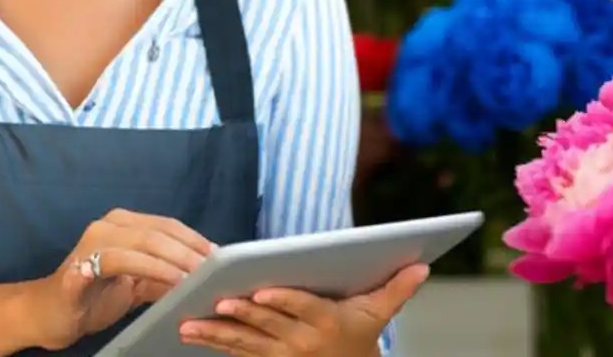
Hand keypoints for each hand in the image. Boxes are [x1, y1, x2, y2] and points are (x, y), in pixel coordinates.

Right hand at [22, 208, 214, 350]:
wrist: (47, 315)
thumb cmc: (94, 297)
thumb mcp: (137, 285)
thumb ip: (165, 275)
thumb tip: (205, 276)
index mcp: (123, 224)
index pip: (169, 226)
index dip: (196, 241)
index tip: (221, 259)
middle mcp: (108, 225)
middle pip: (160, 233)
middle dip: (190, 252)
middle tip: (213, 272)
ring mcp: (91, 244)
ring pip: (142, 244)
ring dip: (172, 263)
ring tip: (195, 280)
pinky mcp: (78, 268)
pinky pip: (118, 264)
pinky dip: (147, 271)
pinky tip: (167, 283)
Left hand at [178, 263, 429, 356]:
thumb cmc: (361, 339)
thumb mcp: (379, 315)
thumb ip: (398, 289)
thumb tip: (423, 264)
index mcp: (327, 322)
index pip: (302, 308)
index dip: (282, 300)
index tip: (262, 290)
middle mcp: (301, 341)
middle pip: (267, 324)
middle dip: (242, 314)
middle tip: (219, 302)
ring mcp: (280, 355)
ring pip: (244, 341)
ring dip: (215, 332)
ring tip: (188, 323)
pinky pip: (236, 351)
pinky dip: (213, 342)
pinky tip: (191, 332)